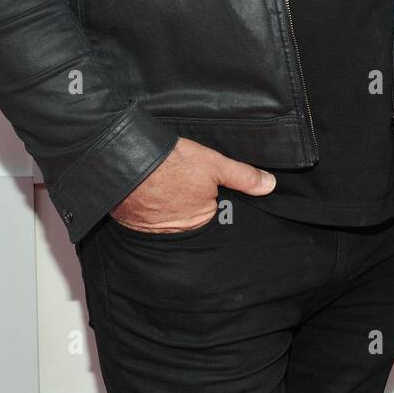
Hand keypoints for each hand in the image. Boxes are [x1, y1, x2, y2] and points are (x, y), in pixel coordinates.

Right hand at [109, 136, 275, 233]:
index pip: (217, 214)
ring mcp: (154, 229)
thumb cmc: (170, 163)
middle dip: (193, 204)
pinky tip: (152, 191)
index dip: (216, 199)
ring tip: (169, 185)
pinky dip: (151, 207)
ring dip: (171, 206)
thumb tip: (269, 185)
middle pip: (194, 218)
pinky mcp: (134, 223)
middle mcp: (179, 232)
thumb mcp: (213, 164)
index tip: (209, 187)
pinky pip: (149, 218)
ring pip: (171, 219)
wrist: (124, 160)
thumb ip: (243, 176)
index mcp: (201, 220)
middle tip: (185, 183)